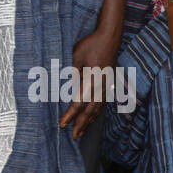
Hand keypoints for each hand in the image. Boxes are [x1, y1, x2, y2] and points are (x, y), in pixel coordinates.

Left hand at [59, 24, 119, 138]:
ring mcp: (106, 84)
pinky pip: (102, 101)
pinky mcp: (108, 82)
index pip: (79, 102)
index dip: (70, 115)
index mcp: (92, 80)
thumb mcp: (75, 56)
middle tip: (73, 136)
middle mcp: (101, 85)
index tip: (62, 124)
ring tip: (81, 131)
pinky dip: (96, 112)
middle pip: (90, 110)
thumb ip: (71, 73)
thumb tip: (65, 88)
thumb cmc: (90, 44)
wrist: (109, 36)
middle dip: (81, 123)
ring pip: (98, 107)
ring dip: (89, 120)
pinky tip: (92, 117)